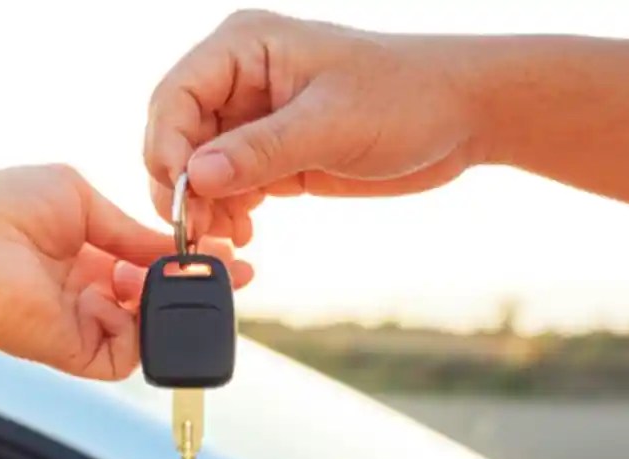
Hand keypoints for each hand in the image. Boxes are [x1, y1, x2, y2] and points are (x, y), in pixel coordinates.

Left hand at [0, 165, 251, 380]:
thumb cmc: (0, 212)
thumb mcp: (76, 195)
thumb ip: (127, 225)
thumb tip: (168, 244)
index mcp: (76, 244)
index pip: (141, 254)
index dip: (180, 253)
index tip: (219, 248)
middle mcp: (80, 286)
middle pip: (151, 293)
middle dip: (193, 283)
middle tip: (234, 272)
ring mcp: (80, 320)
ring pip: (147, 324)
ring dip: (173, 304)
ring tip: (193, 282)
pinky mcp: (76, 352)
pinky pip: (127, 353)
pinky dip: (144, 335)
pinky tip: (145, 305)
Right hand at [144, 10, 491, 243]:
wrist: (463, 116)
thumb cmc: (407, 97)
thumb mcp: (330, 124)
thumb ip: (259, 151)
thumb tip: (194, 177)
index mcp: (245, 46)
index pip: (175, 96)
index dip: (165, 147)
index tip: (179, 195)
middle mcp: (240, 78)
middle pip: (177, 136)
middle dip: (181, 186)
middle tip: (198, 231)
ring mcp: (254, 118)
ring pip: (198, 168)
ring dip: (202, 207)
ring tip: (226, 240)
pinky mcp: (272, 153)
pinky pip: (228, 186)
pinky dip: (226, 212)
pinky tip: (243, 234)